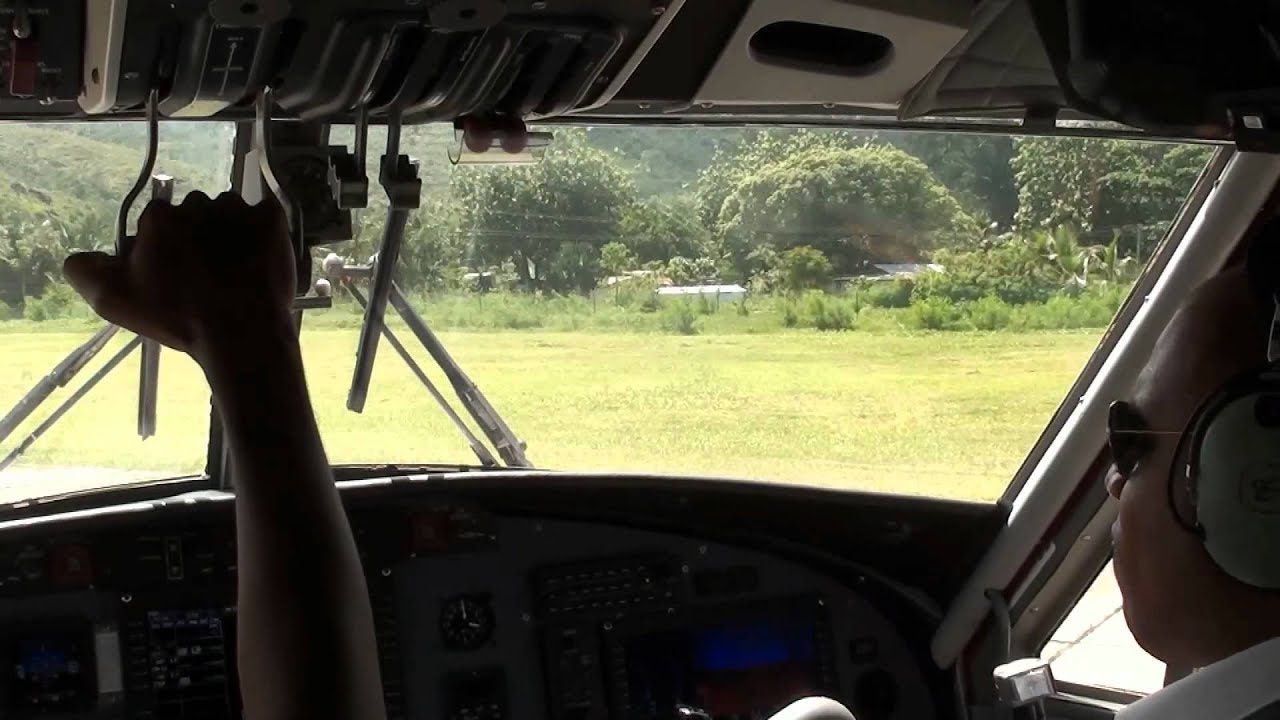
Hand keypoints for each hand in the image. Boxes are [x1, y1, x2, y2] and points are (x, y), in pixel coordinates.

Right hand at [63, 192, 295, 370]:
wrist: (243, 333)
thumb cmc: (179, 317)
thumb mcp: (115, 300)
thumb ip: (84, 271)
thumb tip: (78, 258)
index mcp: (159, 218)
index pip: (156, 224)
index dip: (164, 250)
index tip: (173, 274)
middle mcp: (198, 204)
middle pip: (194, 216)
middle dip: (197, 239)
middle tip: (206, 275)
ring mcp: (238, 210)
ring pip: (228, 215)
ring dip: (228, 234)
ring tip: (233, 272)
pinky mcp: (272, 221)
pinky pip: (263, 217)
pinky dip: (260, 235)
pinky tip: (255, 262)